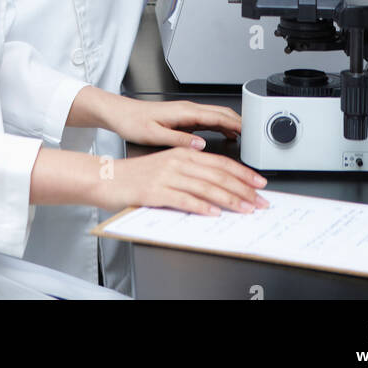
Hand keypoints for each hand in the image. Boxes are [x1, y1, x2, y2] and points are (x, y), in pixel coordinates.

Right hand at [97, 148, 268, 215]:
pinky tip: (214, 214)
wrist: (107, 178)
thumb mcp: (167, 166)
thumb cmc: (137, 176)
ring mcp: (166, 176)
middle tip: (259, 201)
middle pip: (217, 174)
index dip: (242, 173)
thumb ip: (191, 173)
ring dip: (229, 200)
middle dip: (243, 189)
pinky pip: (183, 200)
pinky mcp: (155, 191)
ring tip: (245, 210)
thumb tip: (219, 186)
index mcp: (182, 153)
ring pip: (205, 187)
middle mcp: (177, 161)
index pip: (220, 162)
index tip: (259, 184)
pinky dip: (201, 207)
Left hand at [100, 97, 241, 149]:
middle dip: (241, 123)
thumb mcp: (154, 134)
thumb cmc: (133, 122)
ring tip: (246, 139)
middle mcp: (188, 110)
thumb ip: (179, 139)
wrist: (121, 113)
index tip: (251, 134)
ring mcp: (187, 113)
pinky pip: (209, 121)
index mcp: (184, 112)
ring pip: (218, 116)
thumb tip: (200, 145)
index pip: (218, 116)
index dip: (237, 125)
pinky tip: (226, 136)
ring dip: (233, 125)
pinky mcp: (184, 118)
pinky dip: (223, 127)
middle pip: (223, 113)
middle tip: (255, 139)